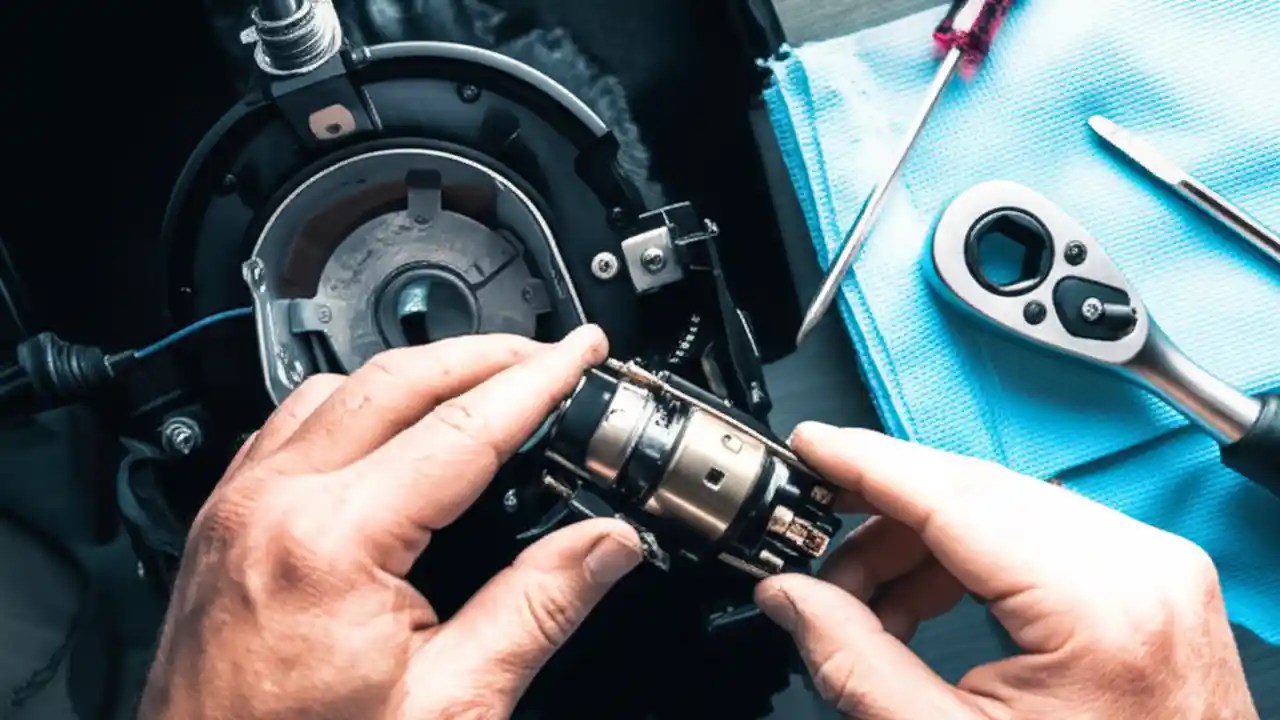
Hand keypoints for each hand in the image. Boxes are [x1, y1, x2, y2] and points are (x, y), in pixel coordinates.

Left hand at [139, 326, 644, 718]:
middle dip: (484, 355)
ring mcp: (235, 510)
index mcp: (332, 545)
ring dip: (416, 373)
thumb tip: (607, 544)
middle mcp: (271, 506)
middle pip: (395, 380)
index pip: (461, 428)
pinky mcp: (221, 526)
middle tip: (548, 356)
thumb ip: (537, 610)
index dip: (536, 381)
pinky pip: (289, 425)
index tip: (580, 355)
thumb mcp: (449, 707)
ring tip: (481, 385)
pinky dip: (353, 404)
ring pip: (335, 387)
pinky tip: (391, 425)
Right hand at [756, 424, 1256, 718]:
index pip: (955, 501)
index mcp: (1098, 610)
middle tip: (813, 536)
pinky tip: (919, 599)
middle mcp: (1140, 568)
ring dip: (919, 538)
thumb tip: (791, 597)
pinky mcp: (1152, 575)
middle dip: (882, 513)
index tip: (812, 445)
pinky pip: (1037, 531)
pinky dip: (968, 556)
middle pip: (975, 493)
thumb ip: (856, 665)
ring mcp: (1155, 565)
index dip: (869, 465)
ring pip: (1001, 505)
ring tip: (864, 599)